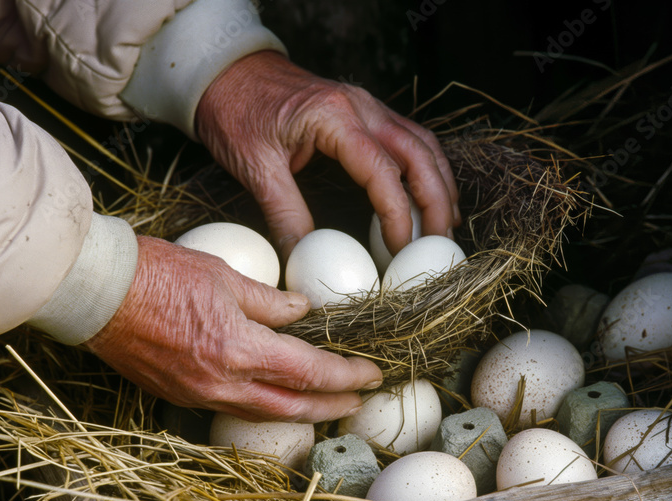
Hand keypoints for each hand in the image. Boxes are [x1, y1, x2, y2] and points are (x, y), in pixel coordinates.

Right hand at [84, 236, 382, 422]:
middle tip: (359, 398)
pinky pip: (232, 409)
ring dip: (301, 411)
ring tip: (327, 403)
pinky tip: (275, 396)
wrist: (97, 293)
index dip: (346, 376)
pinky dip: (264, 406)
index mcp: (240, 349)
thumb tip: (302, 311)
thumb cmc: (158, 273)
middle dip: (332, 405)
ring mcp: (199, 394)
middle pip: (293, 407)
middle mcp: (223, 383)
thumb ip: (269, 301)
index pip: (310, 372)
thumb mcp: (224, 275)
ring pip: (263, 414)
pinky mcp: (180, 394)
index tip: (371, 373)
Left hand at [196, 51, 460, 258]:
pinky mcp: (364, 111)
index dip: (397, 215)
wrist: (225, 71)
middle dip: (436, 202)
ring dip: (440, 185)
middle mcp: (360, 106)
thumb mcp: (254, 167)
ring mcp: (366, 105)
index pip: (383, 171)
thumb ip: (284, 214)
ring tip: (446, 225)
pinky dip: (426, 169)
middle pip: (419, 156)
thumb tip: (305, 259)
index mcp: (335, 117)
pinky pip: (410, 138)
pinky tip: (428, 195)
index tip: (399, 250)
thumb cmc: (235, 111)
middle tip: (439, 245)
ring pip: (422, 145)